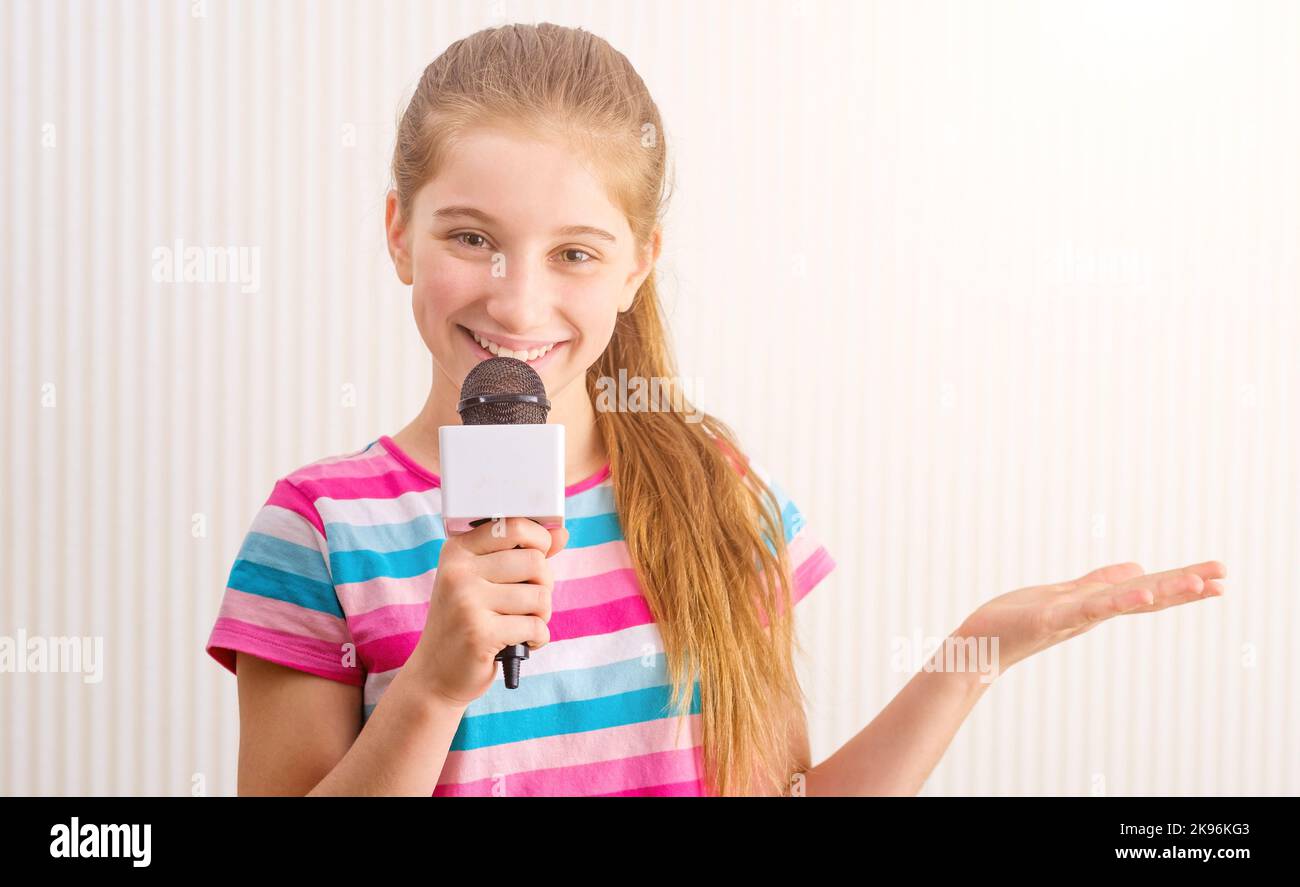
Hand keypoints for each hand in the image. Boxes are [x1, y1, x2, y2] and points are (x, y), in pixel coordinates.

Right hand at [407, 518, 569, 707]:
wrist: (435, 673)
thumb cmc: (467, 622)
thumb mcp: (486, 580)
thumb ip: (523, 554)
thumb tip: (562, 532)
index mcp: (458, 551)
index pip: (515, 526)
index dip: (540, 541)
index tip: (539, 557)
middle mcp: (458, 571)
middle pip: (535, 561)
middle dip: (544, 585)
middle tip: (528, 603)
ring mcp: (466, 602)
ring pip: (540, 596)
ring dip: (541, 615)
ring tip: (520, 625)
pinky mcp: (479, 633)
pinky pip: (535, 626)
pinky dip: (537, 638)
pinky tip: (520, 643)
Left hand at [955, 559, 1226, 674]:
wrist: (977, 647)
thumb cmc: (1015, 621)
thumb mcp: (1063, 595)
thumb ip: (1099, 584)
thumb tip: (1138, 569)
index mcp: (1095, 605)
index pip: (1146, 591)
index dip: (1180, 584)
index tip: (1219, 576)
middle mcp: (1090, 613)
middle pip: (1144, 596)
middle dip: (1183, 586)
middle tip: (1225, 578)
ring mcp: (1072, 617)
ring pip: (1122, 602)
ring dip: (1159, 592)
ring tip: (1196, 582)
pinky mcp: (1048, 619)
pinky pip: (1084, 608)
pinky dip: (1111, 600)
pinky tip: (1137, 591)